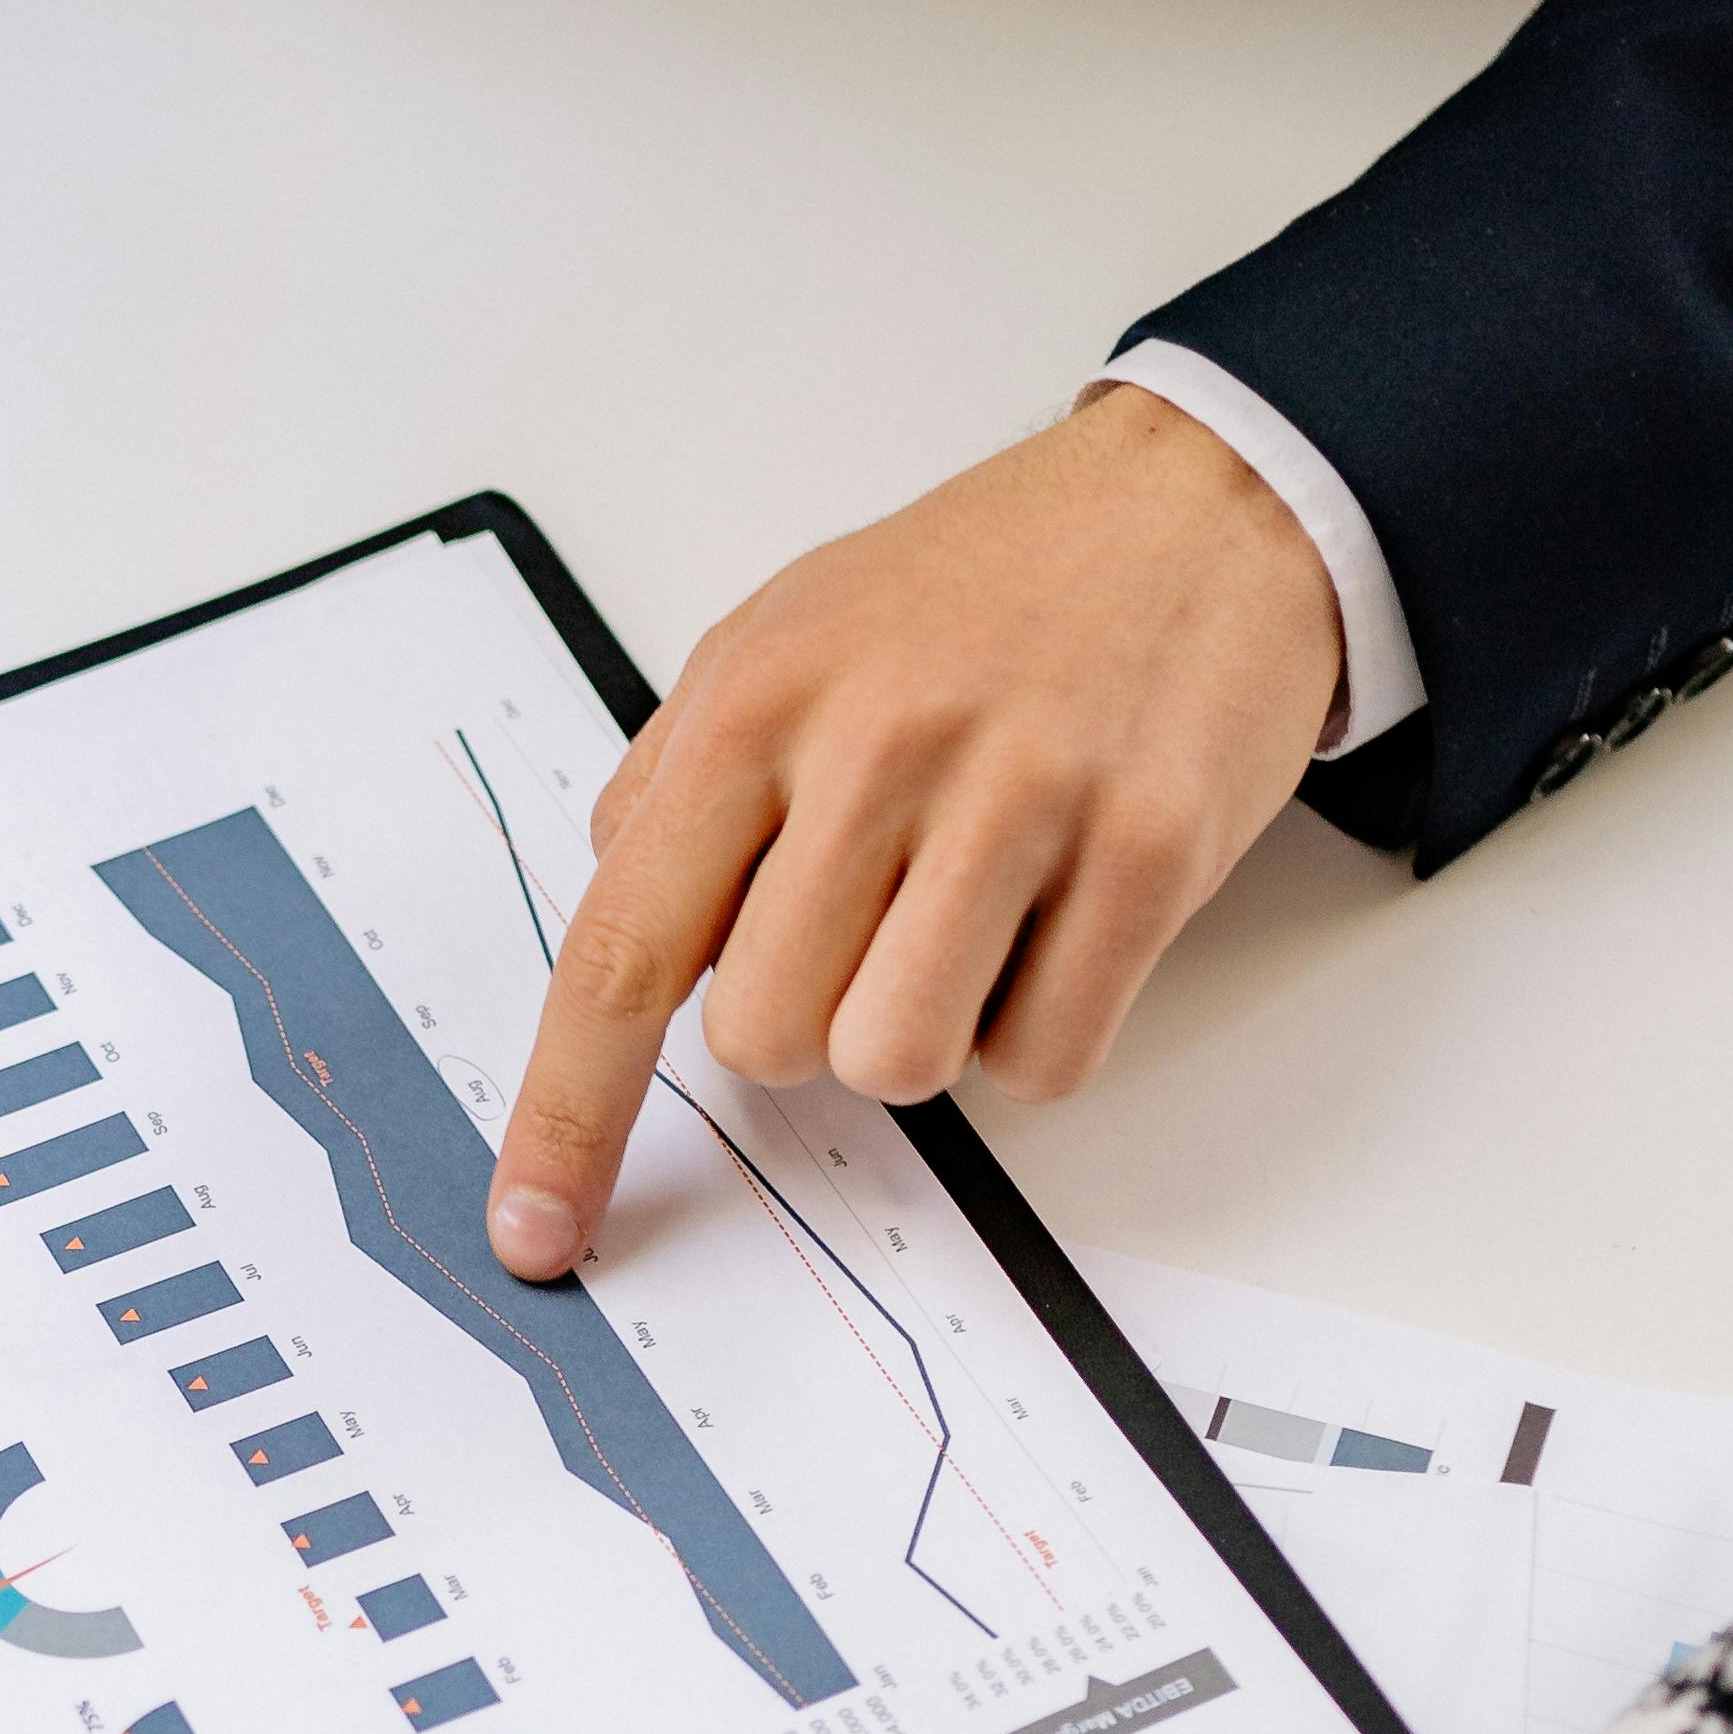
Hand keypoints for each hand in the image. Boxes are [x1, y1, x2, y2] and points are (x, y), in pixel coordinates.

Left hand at [481, 388, 1339, 1274]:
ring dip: (919, 1034)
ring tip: (964, 921)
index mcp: (760, 702)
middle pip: (766, 1038)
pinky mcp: (1151, 851)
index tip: (536, 1230)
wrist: (1196, 503)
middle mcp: (881, 747)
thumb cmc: (978, 588)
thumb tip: (625, 931)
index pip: (623, 950)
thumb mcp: (783, 636)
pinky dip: (1034, 1031)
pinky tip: (1054, 922)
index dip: (570, 1113)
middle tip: (871, 920)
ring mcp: (1025, 798)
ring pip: (896, 1063)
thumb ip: (680, 784)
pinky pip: (1042, 1058)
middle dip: (804, 1020)